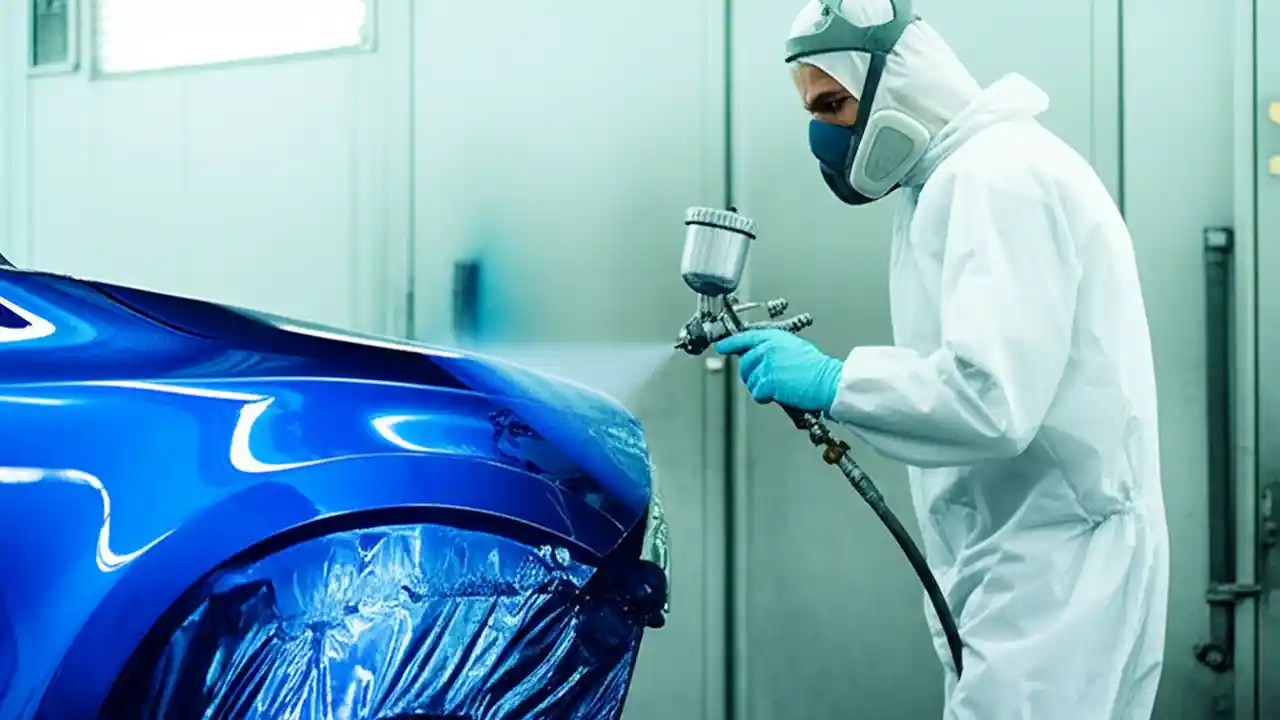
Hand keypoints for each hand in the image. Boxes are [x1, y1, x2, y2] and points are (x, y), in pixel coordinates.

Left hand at [714, 329, 842, 411]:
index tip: (722, 346)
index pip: (746, 337)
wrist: (827, 380)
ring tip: (778, 386)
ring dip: (760, 387)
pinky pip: (757, 393)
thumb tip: (760, 356)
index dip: (731, 343)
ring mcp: (767, 363)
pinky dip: (765, 397)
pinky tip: (778, 394)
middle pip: (745, 363)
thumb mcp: (795, 347)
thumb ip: (774, 348)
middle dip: (751, 374)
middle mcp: (768, 347)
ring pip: (749, 380)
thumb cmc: (817, 368)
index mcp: (775, 337)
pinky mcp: (768, 380)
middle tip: (766, 380)